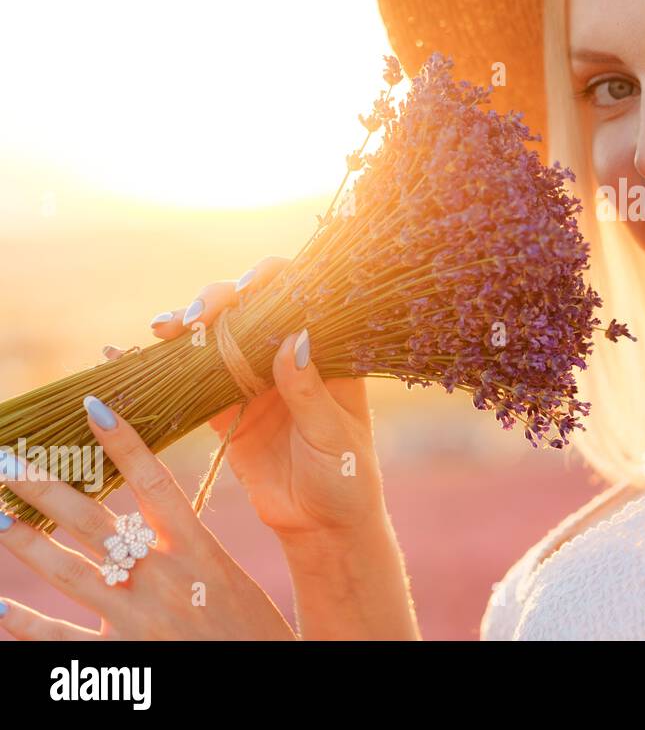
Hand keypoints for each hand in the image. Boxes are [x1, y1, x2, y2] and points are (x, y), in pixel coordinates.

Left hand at [0, 396, 294, 638]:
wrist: (269, 684)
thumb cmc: (252, 632)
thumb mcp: (229, 579)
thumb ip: (191, 550)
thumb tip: (154, 521)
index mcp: (200, 552)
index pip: (156, 484)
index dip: (124, 444)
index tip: (92, 407)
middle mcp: (165, 579)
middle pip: (96, 523)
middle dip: (48, 488)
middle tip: (7, 459)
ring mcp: (139, 620)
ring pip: (70, 573)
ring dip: (27, 542)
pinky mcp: (122, 663)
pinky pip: (61, 641)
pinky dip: (26, 624)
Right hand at [106, 256, 385, 541]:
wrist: (322, 526)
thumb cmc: (345, 478)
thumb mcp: (333, 437)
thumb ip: (310, 392)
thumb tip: (294, 338)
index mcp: (326, 352)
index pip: (301, 295)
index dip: (273, 279)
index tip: (248, 286)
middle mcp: (288, 356)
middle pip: (249, 307)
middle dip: (218, 300)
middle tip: (195, 318)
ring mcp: (254, 379)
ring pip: (216, 337)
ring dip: (186, 325)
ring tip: (164, 328)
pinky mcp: (225, 409)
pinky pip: (192, 379)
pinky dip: (165, 365)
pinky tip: (138, 352)